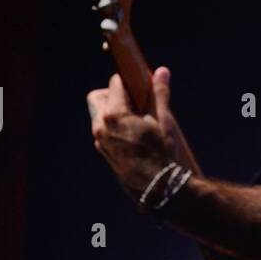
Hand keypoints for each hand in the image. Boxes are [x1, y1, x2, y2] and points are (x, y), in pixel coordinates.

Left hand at [87, 67, 194, 198]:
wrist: (157, 187)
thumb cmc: (161, 153)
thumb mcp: (164, 121)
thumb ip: (160, 94)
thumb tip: (161, 71)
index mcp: (115, 115)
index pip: (114, 84)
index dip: (128, 79)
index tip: (139, 81)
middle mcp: (102, 127)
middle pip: (96, 98)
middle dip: (112, 93)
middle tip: (134, 99)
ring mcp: (100, 141)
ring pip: (99, 115)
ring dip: (113, 110)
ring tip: (137, 117)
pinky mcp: (103, 152)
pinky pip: (103, 130)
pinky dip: (114, 125)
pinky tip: (134, 133)